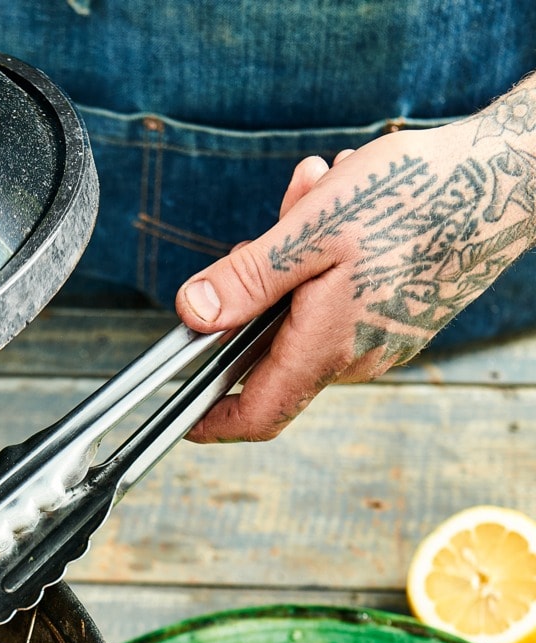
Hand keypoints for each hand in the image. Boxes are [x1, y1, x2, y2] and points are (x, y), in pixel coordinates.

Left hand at [175, 76, 535, 441]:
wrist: (512, 179)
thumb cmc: (419, 197)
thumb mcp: (313, 230)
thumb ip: (247, 279)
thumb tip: (191, 314)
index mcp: (327, 348)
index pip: (256, 416)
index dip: (211, 422)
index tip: (181, 416)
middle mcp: (355, 358)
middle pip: (271, 345)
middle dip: (258, 286)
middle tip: (283, 218)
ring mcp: (380, 341)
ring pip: (304, 311)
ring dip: (295, 256)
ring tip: (321, 191)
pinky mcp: (399, 319)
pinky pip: (338, 298)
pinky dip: (328, 257)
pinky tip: (349, 205)